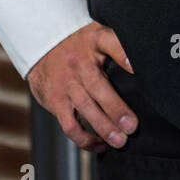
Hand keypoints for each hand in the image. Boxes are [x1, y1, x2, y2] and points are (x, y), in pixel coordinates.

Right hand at [26, 21, 137, 152]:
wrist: (41, 44)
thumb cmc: (78, 43)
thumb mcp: (98, 34)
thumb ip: (119, 46)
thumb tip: (138, 65)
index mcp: (93, 43)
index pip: (110, 44)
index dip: (124, 55)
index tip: (137, 69)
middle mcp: (78, 64)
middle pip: (99, 87)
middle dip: (116, 109)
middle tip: (132, 127)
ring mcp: (66, 84)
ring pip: (85, 109)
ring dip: (103, 128)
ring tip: (119, 141)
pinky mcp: (55, 102)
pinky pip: (70, 125)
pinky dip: (84, 139)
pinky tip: (100, 145)